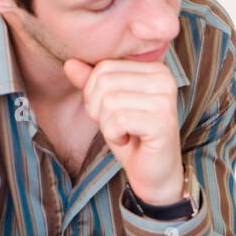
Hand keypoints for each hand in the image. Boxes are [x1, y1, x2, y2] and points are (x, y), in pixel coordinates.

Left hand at [63, 58, 183, 202]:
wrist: (153, 172)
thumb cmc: (132, 136)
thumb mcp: (106, 106)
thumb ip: (91, 82)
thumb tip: (70, 63)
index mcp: (154, 68)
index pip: (104, 66)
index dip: (93, 92)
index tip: (109, 111)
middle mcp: (164, 78)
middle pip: (104, 81)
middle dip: (98, 109)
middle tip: (115, 125)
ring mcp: (165, 99)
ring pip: (109, 101)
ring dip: (107, 125)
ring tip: (123, 133)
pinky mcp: (163, 121)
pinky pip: (118, 120)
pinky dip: (114, 136)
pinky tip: (128, 141)